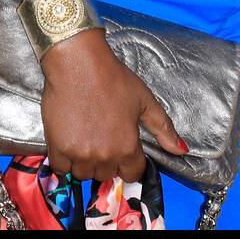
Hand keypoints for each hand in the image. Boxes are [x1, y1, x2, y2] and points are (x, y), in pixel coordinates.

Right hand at [39, 27, 188, 181]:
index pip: (132, 174)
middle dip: (106, 161)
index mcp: (128, 147)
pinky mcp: (58, 147)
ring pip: (83, 174)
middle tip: (101, 137)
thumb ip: (163, 128)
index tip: (121, 148)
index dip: (129, 162)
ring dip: (84, 162)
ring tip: (84, 137)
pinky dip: (64, 160)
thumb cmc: (112, 77)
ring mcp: (80, 153)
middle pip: (106, 175)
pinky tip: (68, 141)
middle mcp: (105, 156)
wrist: (78, 62)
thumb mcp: (144, 100)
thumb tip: (181, 150)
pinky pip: (61, 168)